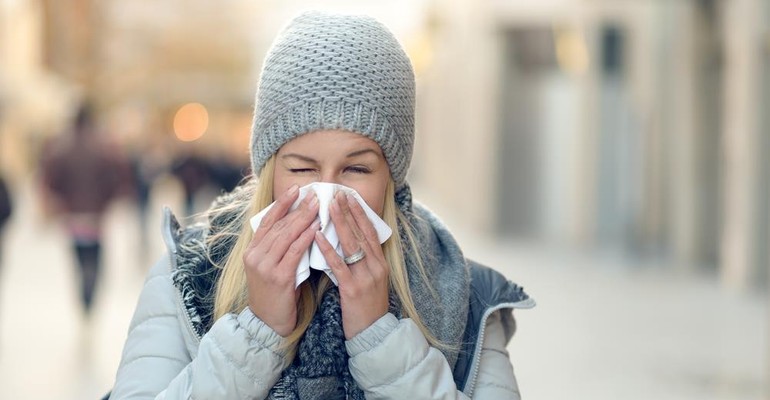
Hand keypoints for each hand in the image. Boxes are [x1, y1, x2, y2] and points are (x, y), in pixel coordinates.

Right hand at [244, 185, 319, 336]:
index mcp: (252, 251)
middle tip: (314, 194)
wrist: (267, 325)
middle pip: (279, 225)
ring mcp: (265, 266)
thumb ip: (280, 248)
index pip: (267, 221)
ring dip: (304, 218)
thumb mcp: (272, 267)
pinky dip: (306, 238)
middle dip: (297, 208)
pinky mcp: (278, 277)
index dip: (282, 203)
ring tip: (318, 206)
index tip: (295, 189)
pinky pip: (294, 252)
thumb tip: (299, 225)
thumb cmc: (275, 295)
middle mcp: (255, 256)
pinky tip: (316, 228)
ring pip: (286, 235)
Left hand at [315, 191, 389, 339]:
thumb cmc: (368, 308)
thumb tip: (349, 243)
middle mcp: (376, 267)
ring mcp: (366, 277)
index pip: (370, 232)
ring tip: (328, 207)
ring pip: (352, 245)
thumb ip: (363, 262)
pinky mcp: (353, 290)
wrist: (373, 334)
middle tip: (337, 193)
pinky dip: (328, 249)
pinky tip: (317, 237)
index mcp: (381, 263)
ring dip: (339, 224)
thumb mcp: (371, 281)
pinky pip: (339, 265)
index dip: (360, 213)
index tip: (349, 197)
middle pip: (362, 233)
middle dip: (349, 212)